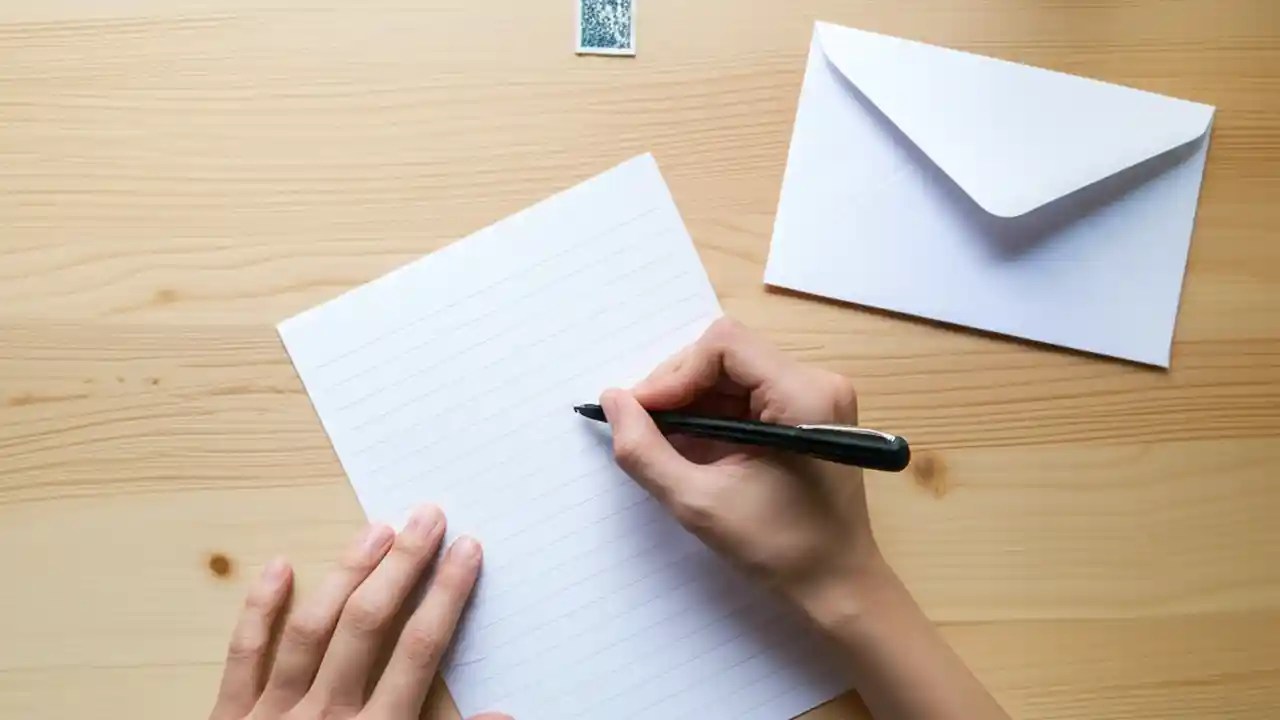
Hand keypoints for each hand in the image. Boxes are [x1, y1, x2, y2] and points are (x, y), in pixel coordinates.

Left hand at [208, 505, 508, 719]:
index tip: (470, 550)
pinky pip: (242, 656)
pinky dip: (259, 610)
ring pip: (312, 628)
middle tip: (428, 515)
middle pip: (369, 625)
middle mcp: (326, 717)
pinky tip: (279, 565)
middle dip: (404, 565)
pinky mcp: (228, 719)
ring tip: (377, 529)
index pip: (421, 651)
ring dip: (347, 572)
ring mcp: (272, 715)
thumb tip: (505, 715)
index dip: (448, 594)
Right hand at [600, 318, 881, 616]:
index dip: (675, 374)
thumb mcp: (699, 503)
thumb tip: (613, 400)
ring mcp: (814, 396)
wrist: (837, 584)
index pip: (725, 345)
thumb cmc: (779, 549)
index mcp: (803, 397)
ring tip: (661, 440)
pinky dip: (710, 414)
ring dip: (690, 401)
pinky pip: (746, 394)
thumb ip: (646, 450)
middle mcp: (816, 383)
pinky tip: (690, 446)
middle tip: (642, 427)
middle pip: (726, 354)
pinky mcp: (806, 413)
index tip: (642, 413)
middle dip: (677, 386)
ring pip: (731, 372)